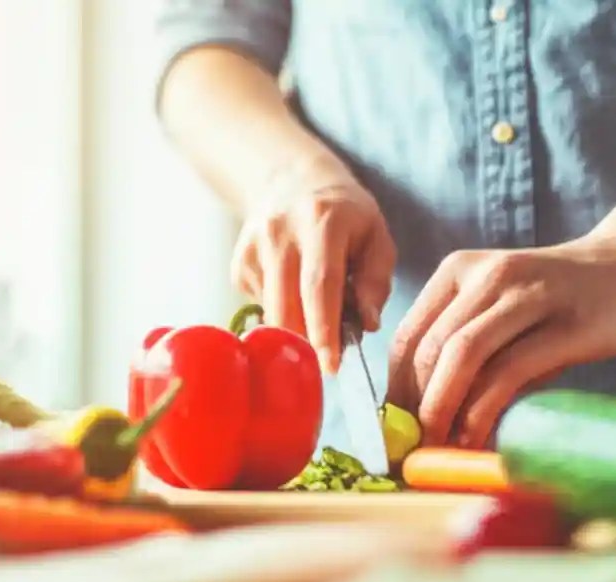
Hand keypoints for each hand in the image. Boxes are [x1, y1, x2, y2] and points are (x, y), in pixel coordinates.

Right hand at [231, 167, 395, 372]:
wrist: (289, 181)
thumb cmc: (343, 214)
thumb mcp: (375, 234)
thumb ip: (376, 279)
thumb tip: (366, 324)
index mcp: (321, 221)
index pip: (319, 284)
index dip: (324, 329)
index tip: (331, 366)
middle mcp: (279, 232)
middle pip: (287, 306)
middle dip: (306, 343)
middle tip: (328, 361)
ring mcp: (252, 248)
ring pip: (271, 314)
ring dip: (296, 331)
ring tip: (318, 319)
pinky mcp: (239, 264)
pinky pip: (262, 307)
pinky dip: (283, 312)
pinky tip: (294, 291)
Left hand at [388, 236, 615, 448]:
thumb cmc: (555, 303)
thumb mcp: (498, 313)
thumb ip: (462, 354)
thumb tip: (420, 418)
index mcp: (457, 271)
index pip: (408, 336)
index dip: (391, 390)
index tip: (389, 431)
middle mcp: (487, 276)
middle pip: (429, 348)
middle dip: (411, 407)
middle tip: (408, 449)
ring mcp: (527, 295)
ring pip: (462, 356)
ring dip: (441, 410)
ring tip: (436, 448)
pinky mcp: (567, 323)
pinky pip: (509, 371)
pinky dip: (483, 411)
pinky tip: (475, 438)